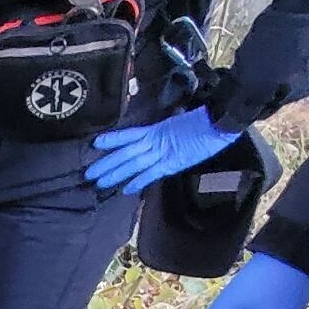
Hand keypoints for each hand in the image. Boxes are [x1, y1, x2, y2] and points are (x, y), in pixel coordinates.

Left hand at [87, 108, 240, 197]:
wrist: (220, 120)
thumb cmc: (204, 120)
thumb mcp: (180, 121)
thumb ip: (167, 128)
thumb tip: (159, 131)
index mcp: (157, 129)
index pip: (129, 135)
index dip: (112, 139)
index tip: (95, 144)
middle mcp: (156, 140)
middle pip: (126, 152)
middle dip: (107, 163)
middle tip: (88, 173)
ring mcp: (164, 151)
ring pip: (134, 163)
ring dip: (116, 173)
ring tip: (100, 182)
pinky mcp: (173, 162)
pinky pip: (152, 173)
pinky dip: (140, 181)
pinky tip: (127, 189)